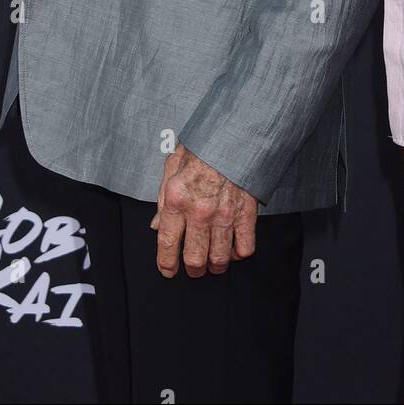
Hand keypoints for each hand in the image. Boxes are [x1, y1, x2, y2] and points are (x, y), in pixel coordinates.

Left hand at [150, 144, 258, 277]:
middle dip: (192, 270)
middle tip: (193, 269)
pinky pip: (244, 247)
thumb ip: (162, 198)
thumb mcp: (172, 166)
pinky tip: (233, 250)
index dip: (166, 264)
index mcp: (176, 198)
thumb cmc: (202, 147)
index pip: (166, 243)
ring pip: (219, 258)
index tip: (168, 270)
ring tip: (213, 265)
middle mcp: (199, 211)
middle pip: (194, 258)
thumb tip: (157, 226)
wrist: (234, 133)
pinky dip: (238, 254)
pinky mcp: (246, 213)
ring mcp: (224, 214)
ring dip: (215, 267)